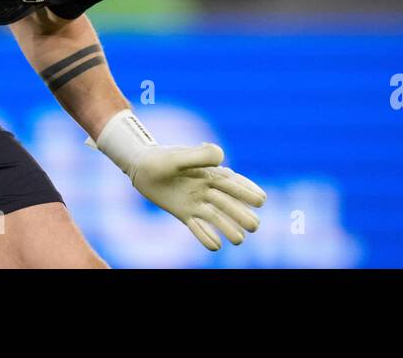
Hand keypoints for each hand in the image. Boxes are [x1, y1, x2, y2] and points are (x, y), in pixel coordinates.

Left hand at [88, 109, 266, 250]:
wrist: (141, 166)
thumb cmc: (161, 159)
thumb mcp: (178, 156)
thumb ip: (199, 156)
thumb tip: (223, 158)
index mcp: (210, 172)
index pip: (233, 183)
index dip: (247, 191)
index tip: (261, 201)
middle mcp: (206, 189)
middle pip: (228, 203)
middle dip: (242, 214)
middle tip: (255, 226)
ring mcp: (196, 202)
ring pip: (216, 217)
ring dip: (228, 228)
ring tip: (239, 240)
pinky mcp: (184, 213)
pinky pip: (197, 227)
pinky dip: (205, 236)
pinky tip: (215, 246)